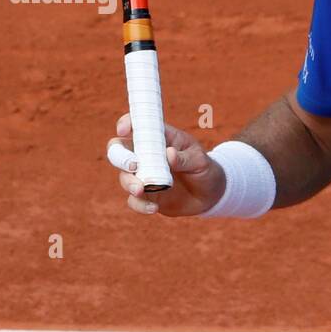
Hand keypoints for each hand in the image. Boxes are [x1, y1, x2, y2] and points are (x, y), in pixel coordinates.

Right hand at [107, 113, 225, 216]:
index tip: (124, 130)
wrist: (211, 195)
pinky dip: (140, 204)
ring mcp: (144, 176)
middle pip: (119, 151)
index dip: (126, 123)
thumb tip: (169, 153)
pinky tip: (154, 208)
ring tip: (141, 190)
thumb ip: (185, 158)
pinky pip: (135, 201)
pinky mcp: (146, 196)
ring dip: (129, 183)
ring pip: (124, 177)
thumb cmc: (205, 169)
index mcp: (159, 138)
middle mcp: (145, 156)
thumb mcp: (201, 160)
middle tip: (133, 165)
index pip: (136, 125)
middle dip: (120, 156)